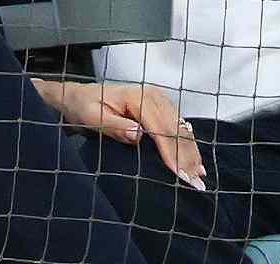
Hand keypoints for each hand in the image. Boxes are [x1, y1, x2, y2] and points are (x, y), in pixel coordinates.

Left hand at [31, 79, 206, 190]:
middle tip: (195, 183)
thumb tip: (138, 134)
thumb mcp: (93, 117)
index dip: (171, 153)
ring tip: (199, 176)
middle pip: (175, 130)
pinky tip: (195, 162)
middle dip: (186, 157)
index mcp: (138, 98)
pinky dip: (188, 145)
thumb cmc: (85, 107)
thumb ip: (115, 126)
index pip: (160, 129)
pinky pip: (178, 127)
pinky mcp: (161, 107)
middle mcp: (153, 96)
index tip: (179, 174)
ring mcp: (159, 100)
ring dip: (191, 153)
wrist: (80, 96)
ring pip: (181, 129)